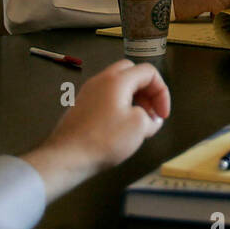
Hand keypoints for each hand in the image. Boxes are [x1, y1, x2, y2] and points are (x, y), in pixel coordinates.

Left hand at [21, 60, 170, 201]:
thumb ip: (151, 119)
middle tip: (152, 111)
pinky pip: (106, 97)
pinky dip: (119, 105)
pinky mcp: (80, 106)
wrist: (67, 156)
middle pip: (131, 72)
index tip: (162, 115)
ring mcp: (88, 92)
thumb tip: (149, 120)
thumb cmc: (106, 139)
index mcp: (117, 80)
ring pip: (117, 85)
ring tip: (139, 122)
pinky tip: (120, 127)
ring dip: (133, 98)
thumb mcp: (139, 127)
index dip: (162, 91)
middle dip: (147, 90)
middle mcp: (101, 80)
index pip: (148, 72)